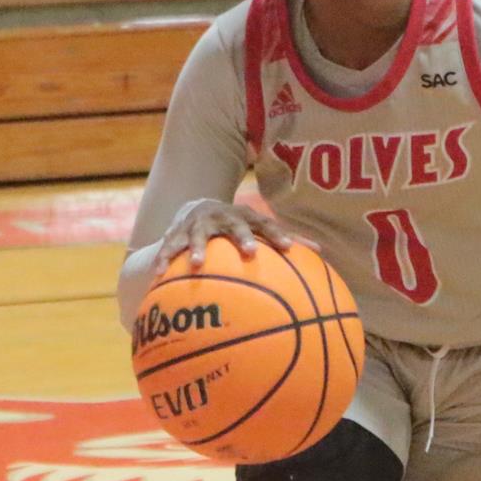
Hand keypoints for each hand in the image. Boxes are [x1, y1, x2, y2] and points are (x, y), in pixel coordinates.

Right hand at [151, 199, 296, 274]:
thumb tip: (322, 252)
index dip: (278, 234)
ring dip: (199, 248)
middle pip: (234, 224)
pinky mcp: (177, 231)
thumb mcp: (258, 227)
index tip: (289, 248)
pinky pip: (169, 246)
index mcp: (245, 217)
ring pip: (198, 234)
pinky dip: (165, 258)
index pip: (265, 224)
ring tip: (199, 264)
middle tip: (250, 252)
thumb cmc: (238, 225)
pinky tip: (158, 273)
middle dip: (241, 237)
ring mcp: (199, 223)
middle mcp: (223, 217)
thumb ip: (285, 238)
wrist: (197, 207)